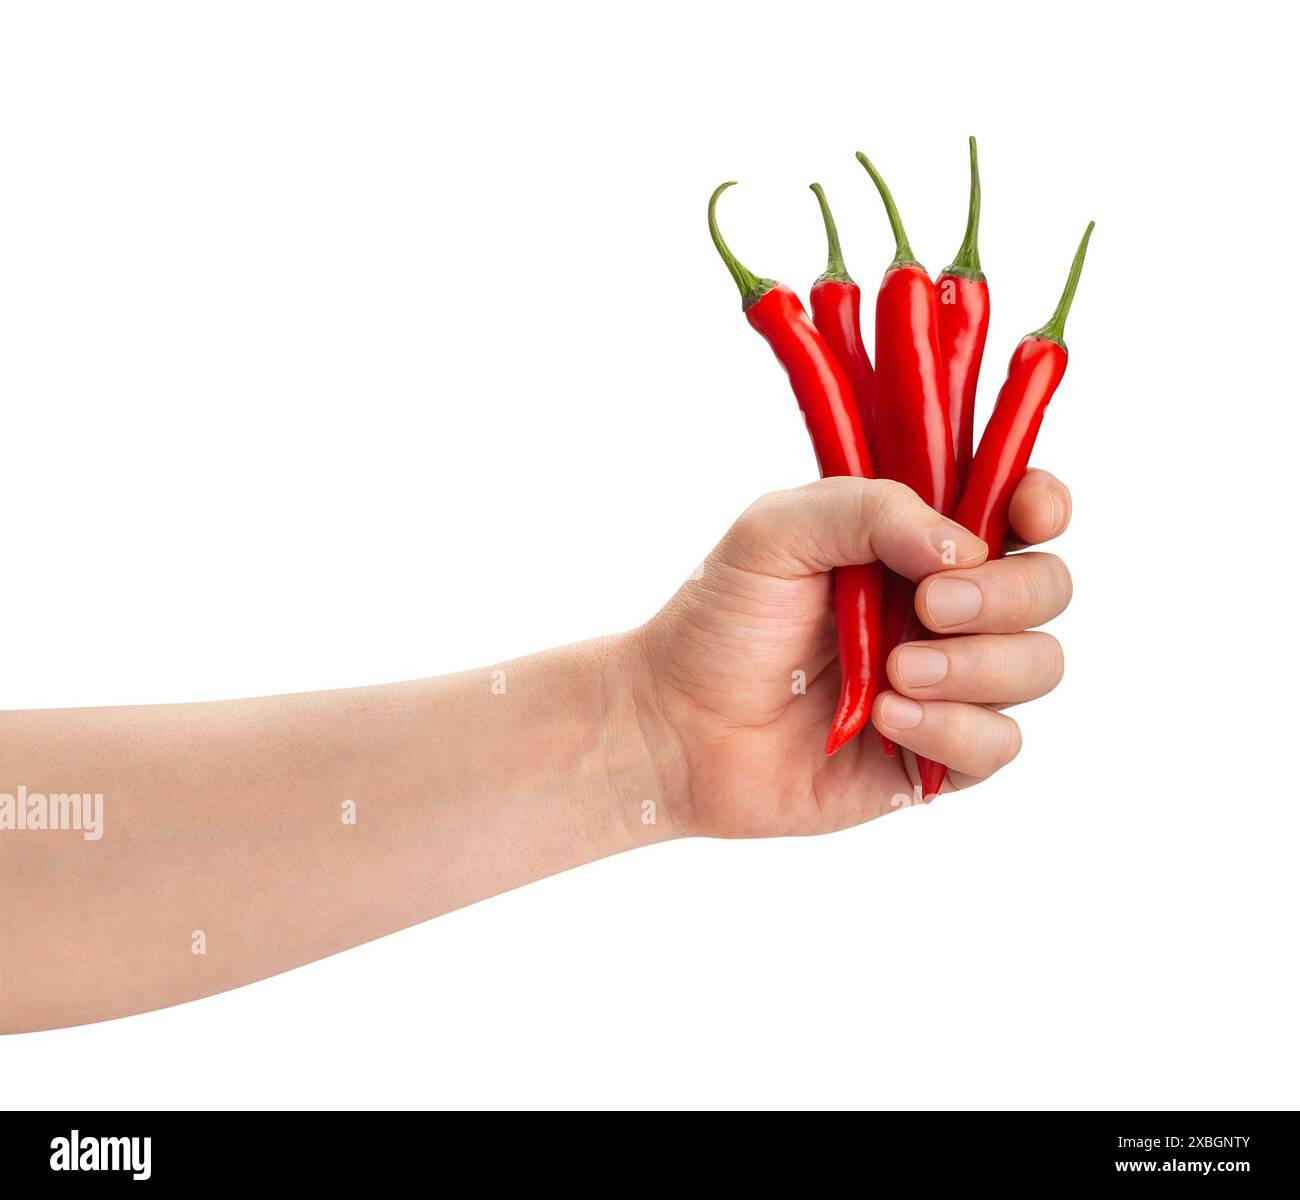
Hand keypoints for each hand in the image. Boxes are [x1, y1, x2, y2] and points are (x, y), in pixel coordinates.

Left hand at [633, 469, 1071, 837]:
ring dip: (976, 667)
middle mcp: (947, 608)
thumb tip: (964, 546)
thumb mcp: (777, 530)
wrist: (678, 723)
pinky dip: (953, 729)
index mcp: (918, 541)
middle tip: (927, 607)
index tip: (1025, 513)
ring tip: (895, 675)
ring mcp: (950, 684)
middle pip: (1047, 588)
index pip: (1018, 509)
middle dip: (1003, 595)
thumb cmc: (722, 619)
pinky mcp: (939, 756)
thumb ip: (869, 509)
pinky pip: (1000, 744)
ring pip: (1037, 665)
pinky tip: (884, 721)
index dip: (1042, 504)